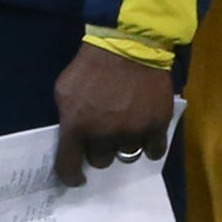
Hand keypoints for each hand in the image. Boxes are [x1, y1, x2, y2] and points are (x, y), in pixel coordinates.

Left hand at [53, 43, 173, 186]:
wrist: (129, 43)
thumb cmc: (91, 65)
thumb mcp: (64, 88)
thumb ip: (67, 115)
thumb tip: (70, 137)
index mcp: (77, 126)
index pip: (68, 167)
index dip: (71, 176)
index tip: (76, 178)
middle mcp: (104, 135)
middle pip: (101, 161)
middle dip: (99, 149)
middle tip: (103, 134)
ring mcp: (133, 132)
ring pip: (126, 155)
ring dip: (123, 144)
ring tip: (125, 127)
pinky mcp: (157, 126)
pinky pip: (153, 151)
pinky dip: (149, 144)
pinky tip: (145, 132)